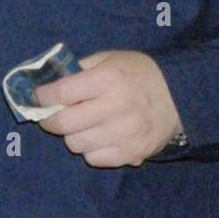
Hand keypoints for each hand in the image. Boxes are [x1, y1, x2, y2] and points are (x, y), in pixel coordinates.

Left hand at [36, 50, 181, 167]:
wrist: (180, 97)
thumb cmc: (140, 73)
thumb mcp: (111, 58)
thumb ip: (81, 68)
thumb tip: (50, 82)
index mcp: (108, 80)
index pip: (62, 93)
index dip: (43, 97)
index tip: (38, 97)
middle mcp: (115, 107)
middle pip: (64, 123)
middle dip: (49, 120)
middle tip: (50, 116)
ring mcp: (123, 134)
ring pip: (76, 144)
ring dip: (72, 135)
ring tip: (81, 125)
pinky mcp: (131, 153)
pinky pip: (94, 158)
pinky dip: (90, 149)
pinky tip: (99, 137)